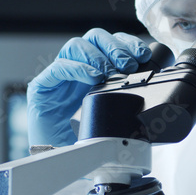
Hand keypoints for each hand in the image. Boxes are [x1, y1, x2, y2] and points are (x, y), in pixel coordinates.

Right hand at [27, 28, 151, 146]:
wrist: (59, 156)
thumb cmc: (83, 136)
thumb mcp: (112, 113)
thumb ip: (127, 98)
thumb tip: (154, 90)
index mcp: (93, 69)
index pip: (110, 43)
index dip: (126, 43)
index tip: (142, 54)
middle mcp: (76, 67)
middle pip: (94, 38)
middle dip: (115, 47)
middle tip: (129, 64)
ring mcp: (59, 76)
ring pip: (76, 46)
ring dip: (98, 56)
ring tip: (111, 72)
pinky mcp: (42, 86)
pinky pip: (59, 68)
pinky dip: (78, 68)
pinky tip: (92, 77)